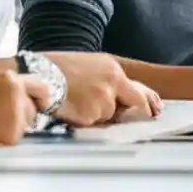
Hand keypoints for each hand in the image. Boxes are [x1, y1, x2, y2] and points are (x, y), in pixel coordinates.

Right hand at [0, 73, 49, 146]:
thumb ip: (11, 89)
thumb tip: (30, 100)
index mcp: (11, 79)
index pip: (41, 88)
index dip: (41, 98)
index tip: (41, 105)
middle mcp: (17, 94)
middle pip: (33, 110)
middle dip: (22, 115)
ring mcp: (16, 114)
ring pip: (26, 125)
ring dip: (14, 127)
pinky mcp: (12, 134)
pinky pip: (16, 138)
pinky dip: (6, 138)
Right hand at [45, 52, 162, 126]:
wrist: (37, 74)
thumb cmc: (56, 70)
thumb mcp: (88, 67)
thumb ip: (107, 82)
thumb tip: (118, 101)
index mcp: (112, 69)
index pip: (138, 90)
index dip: (147, 103)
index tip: (155, 111)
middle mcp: (113, 81)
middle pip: (134, 104)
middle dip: (131, 112)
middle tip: (122, 115)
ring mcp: (104, 97)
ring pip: (108, 116)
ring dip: (96, 115)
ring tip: (75, 101)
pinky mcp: (92, 112)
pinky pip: (93, 124)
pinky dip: (83, 121)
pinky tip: (70, 107)